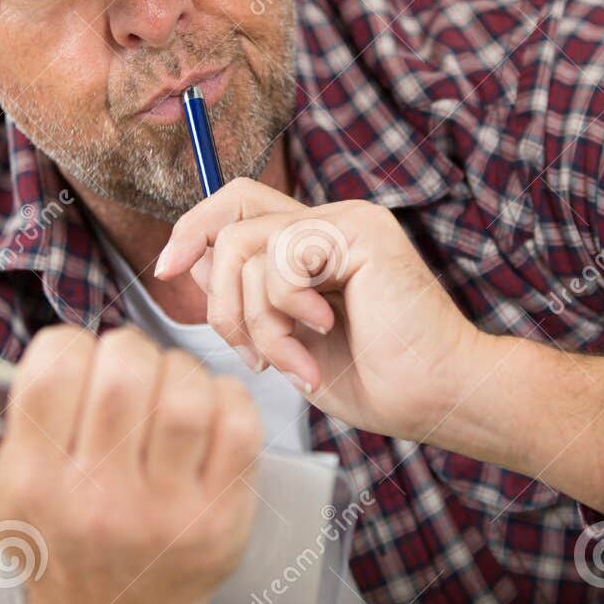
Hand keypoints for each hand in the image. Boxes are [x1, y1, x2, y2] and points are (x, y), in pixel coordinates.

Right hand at [0, 326, 261, 603]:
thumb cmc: (50, 541)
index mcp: (34, 480)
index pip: (57, 363)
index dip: (70, 345)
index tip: (73, 364)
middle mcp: (98, 496)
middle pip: (128, 368)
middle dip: (129, 351)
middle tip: (124, 372)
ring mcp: (165, 507)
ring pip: (187, 389)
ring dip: (180, 372)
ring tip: (163, 391)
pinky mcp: (221, 513)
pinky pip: (238, 420)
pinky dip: (226, 397)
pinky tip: (204, 413)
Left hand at [154, 178, 482, 443]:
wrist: (437, 396)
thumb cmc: (379, 380)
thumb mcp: (288, 340)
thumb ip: (248, 297)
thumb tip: (190, 260)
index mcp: (316, 245)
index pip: (237, 207)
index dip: (192, 231)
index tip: (165, 271)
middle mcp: (331, 223)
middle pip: (231, 213)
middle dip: (214, 288)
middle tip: (246, 349)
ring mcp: (347, 222)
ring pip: (246, 247)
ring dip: (256, 321)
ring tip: (292, 361)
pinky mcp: (359, 233)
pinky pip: (280, 260)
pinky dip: (284, 313)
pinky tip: (321, 336)